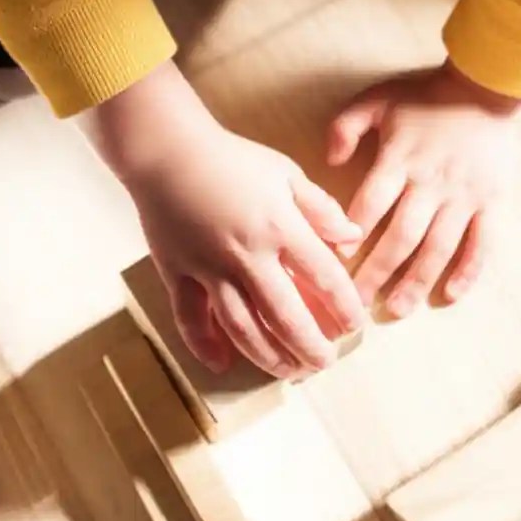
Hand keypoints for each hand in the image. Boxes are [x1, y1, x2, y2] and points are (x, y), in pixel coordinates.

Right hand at [82, 62, 365, 377]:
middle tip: (325, 363)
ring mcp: (209, 268)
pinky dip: (204, 344)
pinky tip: (221, 364)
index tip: (355, 326)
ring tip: (289, 371)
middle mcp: (247, 255)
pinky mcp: (178, 273)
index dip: (344, 307)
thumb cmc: (230, 158)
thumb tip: (352, 239)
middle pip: (286, 315)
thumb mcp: (285, 173)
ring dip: (268, 356)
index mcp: (280, 226)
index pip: (324, 276)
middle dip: (310, 347)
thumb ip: (320, 208)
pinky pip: (190, 317)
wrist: (165, 150)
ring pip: (242, 326)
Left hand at [328, 62, 520, 317]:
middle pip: (400, 236)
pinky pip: (483, 243)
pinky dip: (469, 270)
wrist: (487, 84)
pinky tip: (451, 295)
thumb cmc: (426, 97)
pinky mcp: (492, 202)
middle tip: (354, 305)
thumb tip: (330, 159)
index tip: (333, 263)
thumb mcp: (378, 98)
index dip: (350, 235)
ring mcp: (464, 196)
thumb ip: (346, 125)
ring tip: (396, 309)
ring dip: (416, 280)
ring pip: (438, 246)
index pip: (370, 204)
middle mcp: (431, 183)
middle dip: (376, 273)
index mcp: (400, 160)